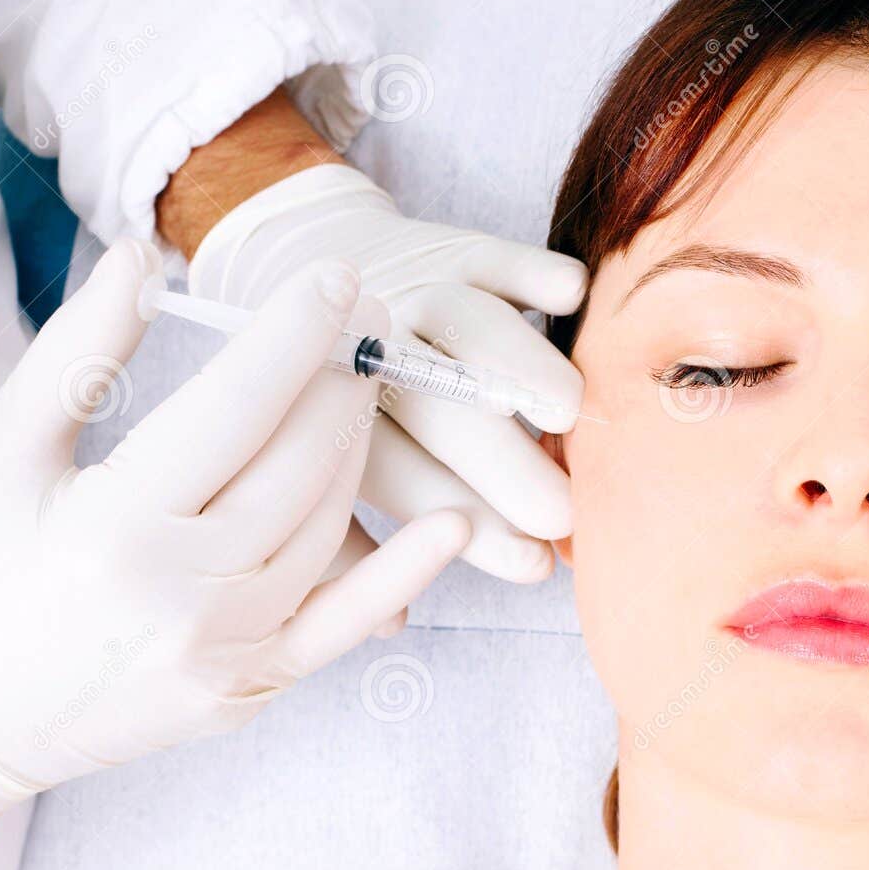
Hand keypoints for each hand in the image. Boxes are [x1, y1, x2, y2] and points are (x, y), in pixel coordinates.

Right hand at [0, 240, 469, 863]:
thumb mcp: (1, 454)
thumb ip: (76, 355)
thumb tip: (138, 256)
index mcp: (114, 526)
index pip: (236, 407)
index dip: (295, 335)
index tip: (337, 276)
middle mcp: (182, 596)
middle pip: (296, 464)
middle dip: (342, 378)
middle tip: (371, 312)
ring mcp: (224, 652)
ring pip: (324, 528)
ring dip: (357, 448)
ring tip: (369, 382)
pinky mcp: (248, 689)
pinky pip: (341, 625)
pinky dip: (403, 577)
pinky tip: (452, 527)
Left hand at [188, 163, 587, 582]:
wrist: (297, 265)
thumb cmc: (328, 401)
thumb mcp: (316, 472)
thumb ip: (350, 547)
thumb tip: (390, 626)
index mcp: (342, 425)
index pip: (407, 479)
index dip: (471, 527)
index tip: (532, 564)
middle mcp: (374, 356)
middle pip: (439, 409)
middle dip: (501, 464)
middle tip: (562, 511)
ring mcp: (411, 292)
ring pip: (465, 326)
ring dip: (517, 365)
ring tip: (570, 414)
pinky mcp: (447, 243)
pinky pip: (489, 252)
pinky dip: (527, 268)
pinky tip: (571, 293)